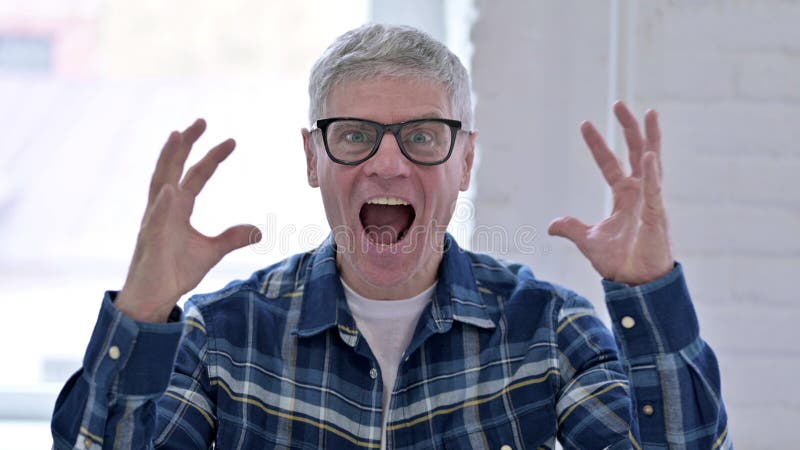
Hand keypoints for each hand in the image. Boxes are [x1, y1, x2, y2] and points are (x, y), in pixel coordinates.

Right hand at [116, 119, 260, 321]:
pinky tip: (170, 190)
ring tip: (177, 136)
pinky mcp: (150, 240)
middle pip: (174, 168)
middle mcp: (164, 208)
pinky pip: (155, 219)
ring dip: (167, 159)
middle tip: (201, 120)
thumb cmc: (174, 272)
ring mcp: (154, 221)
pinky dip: (162, 204)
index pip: (196, 175)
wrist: (154, 298)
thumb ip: (231, 238)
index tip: (231, 140)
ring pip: (160, 183)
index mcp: (179, 209)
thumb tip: (257, 230)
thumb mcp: (211, 252)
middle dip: (186, 144)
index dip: (212, 158)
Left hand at [548, 101, 672, 284]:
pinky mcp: (656, 216)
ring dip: (649, 138)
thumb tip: (551, 225)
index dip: (598, 145)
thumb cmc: (620, 262)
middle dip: (628, 128)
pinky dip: (651, 173)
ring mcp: (651, 202)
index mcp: (625, 196)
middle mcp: (640, 193)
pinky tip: (647, 155)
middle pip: (635, 152)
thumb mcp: (589, 241)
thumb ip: (572, 229)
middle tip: (619, 104)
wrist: (636, 284)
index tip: (585, 124)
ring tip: (649, 114)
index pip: (610, 164)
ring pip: (653, 162)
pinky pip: (654, 191)